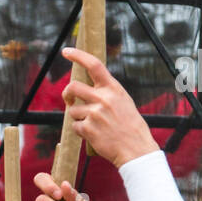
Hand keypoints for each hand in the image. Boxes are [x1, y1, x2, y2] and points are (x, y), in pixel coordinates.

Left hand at [61, 48, 157, 168]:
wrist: (135, 149)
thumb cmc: (130, 126)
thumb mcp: (123, 101)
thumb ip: (106, 92)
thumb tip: (87, 88)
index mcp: (113, 88)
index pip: (93, 65)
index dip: (78, 56)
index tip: (66, 52)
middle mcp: (103, 98)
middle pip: (73, 87)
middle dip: (67, 93)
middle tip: (69, 99)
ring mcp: (95, 114)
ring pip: (73, 110)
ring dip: (78, 117)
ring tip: (93, 125)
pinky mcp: (88, 130)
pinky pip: (75, 127)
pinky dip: (80, 131)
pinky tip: (93, 135)